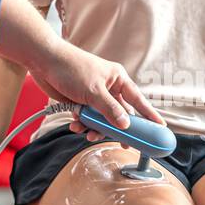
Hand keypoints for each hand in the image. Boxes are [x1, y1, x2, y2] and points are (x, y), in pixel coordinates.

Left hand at [31, 42, 163, 141]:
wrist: (44, 61)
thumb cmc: (71, 68)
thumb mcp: (94, 91)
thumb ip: (110, 109)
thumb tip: (125, 125)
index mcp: (118, 79)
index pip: (138, 100)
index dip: (149, 115)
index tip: (160, 127)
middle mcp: (109, 88)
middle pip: (120, 114)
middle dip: (117, 128)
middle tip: (123, 143)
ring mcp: (95, 95)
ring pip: (102, 119)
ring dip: (96, 128)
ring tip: (88, 134)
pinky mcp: (81, 101)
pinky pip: (88, 118)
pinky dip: (83, 124)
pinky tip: (76, 125)